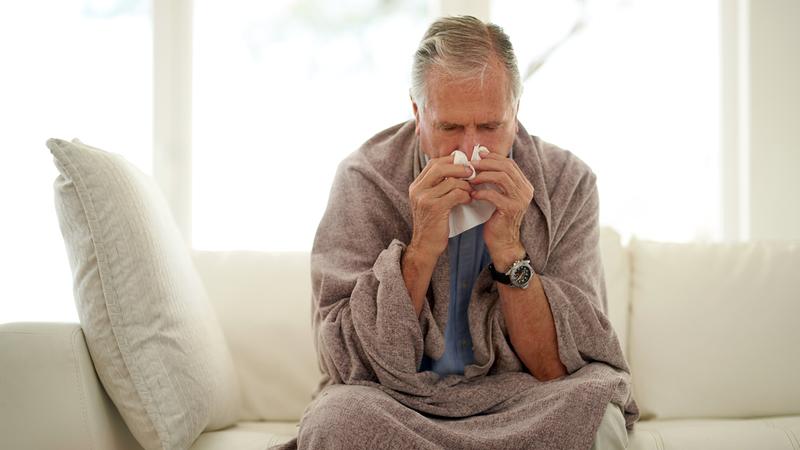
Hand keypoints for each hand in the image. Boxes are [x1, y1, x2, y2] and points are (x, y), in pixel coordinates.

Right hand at [407, 154, 473, 260]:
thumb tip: (459, 169)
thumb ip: (439, 186)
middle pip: (440, 166)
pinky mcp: (434, 208)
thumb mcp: (431, 201)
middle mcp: (418, 189)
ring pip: (451, 181)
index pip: (434, 163)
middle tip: (473, 173)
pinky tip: (468, 200)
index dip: (451, 161)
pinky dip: (465, 195)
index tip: (465, 165)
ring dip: (465, 185)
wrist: (425, 246)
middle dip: (460, 168)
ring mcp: (424, 198)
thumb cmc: (433, 224)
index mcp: (417, 185)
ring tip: (471, 191)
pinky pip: (455, 194)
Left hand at [470, 151, 533, 268]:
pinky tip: (472, 195)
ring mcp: (520, 200)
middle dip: (486, 164)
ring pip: (501, 178)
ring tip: (470, 179)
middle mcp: (525, 190)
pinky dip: (481, 193)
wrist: (503, 243)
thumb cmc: (497, 218)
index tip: (477, 155)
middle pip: (505, 167)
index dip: (493, 157)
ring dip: (483, 176)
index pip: (509, 163)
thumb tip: (481, 157)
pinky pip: (494, 195)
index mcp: (524, 185)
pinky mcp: (511, 210)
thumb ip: (494, 180)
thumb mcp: (498, 196)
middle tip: (470, 165)